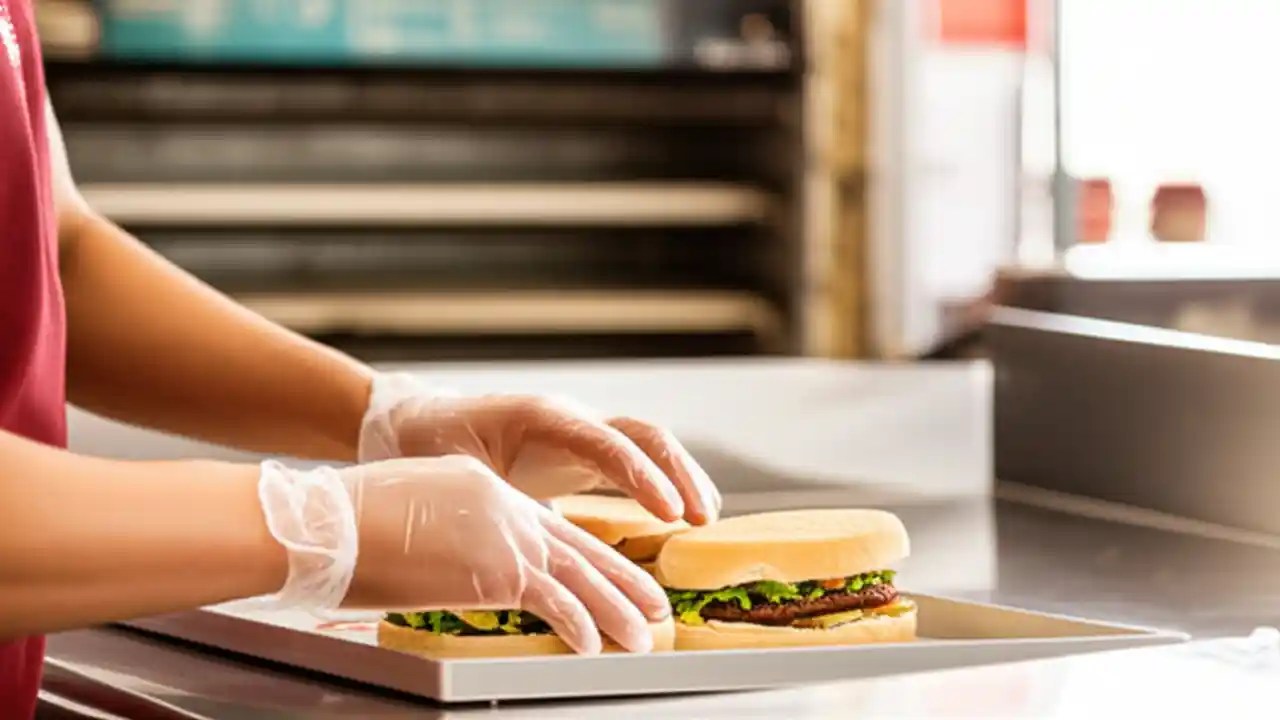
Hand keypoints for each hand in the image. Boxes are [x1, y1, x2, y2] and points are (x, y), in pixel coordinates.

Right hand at [255, 456, 668, 653]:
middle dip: (619, 577)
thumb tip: (460, 562)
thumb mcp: (412, 511)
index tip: (605, 571)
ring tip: (643, 631)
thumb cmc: (346, 523)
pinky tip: (596, 644)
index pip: (545, 525)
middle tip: (651, 601)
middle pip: (576, 545)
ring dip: (616, 607)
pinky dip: (578, 624)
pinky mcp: (496, 569)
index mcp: (482, 487)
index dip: (582, 552)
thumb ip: (451, 532)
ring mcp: (503, 535)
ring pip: (578, 574)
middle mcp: (502, 505)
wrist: (324, 524)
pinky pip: (553, 601)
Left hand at [358, 373, 720, 524]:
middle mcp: (571, 419)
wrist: (420, 425)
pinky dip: (663, 484)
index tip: (668, 510)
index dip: (641, 476)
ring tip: (706, 518)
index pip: (606, 443)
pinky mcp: (583, 455)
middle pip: (642, 434)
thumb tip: (515, 546)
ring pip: (647, 444)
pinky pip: (635, 463)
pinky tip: (682, 515)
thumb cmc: (434, 444)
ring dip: (680, 476)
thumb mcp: (457, 471)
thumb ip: (492, 502)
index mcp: (541, 418)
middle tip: (701, 517)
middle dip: (678, 472)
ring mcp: (581, 434)